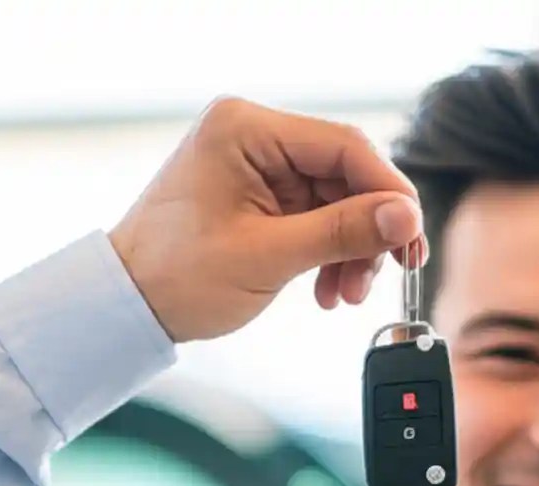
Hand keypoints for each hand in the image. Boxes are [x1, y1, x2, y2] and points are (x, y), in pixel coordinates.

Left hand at [108, 96, 425, 342]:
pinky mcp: (260, 194)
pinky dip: (330, 252)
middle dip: (368, 230)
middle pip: (346, 174)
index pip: (344, 147)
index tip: (410, 236)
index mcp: (245, 129)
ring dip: (352, 248)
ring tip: (346, 293)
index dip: (388, 192)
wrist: (128, 304)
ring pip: (337, 200)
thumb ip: (342, 232)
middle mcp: (254, 136)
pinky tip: (328, 288)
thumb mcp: (268, 256)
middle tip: (386, 272)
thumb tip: (405, 217)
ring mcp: (258, 165)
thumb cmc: (176, 276)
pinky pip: (316, 216)